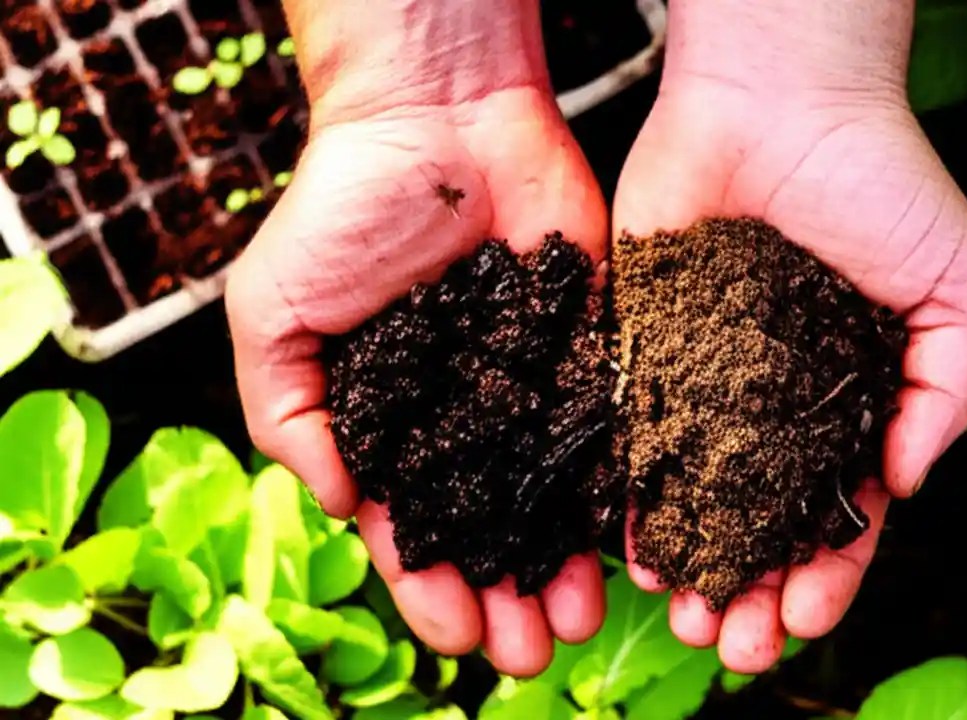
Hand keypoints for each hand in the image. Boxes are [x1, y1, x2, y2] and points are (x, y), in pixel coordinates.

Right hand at [225, 0, 607, 676]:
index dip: (433, 589)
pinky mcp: (591, 349)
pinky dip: (614, 487)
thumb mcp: (272, 313)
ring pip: (554, 497)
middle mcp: (467, 419)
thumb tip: (341, 504)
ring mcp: (533, 388)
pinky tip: (626, 540)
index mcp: (393, 423)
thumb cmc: (342, 210)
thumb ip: (288, 415)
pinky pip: (607, 428)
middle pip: (493, 529)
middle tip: (534, 653)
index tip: (460, 639)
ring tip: (582, 621)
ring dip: (567, 565)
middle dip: (510, 598)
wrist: (438, 121)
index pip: (414, 527)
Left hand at [612, 0, 966, 672]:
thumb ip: (950, 391)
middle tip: (735, 646)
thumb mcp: (960, 286)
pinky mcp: (645, 345)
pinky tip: (628, 547)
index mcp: (848, 398)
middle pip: (759, 521)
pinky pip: (632, 434)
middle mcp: (773, 402)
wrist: (783, 98)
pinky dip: (630, 495)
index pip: (839, 510)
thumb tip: (907, 486)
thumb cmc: (884, 180)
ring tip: (683, 618)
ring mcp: (705, 378)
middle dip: (750, 589)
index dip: (828, 573)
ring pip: (692, 495)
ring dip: (688, 562)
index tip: (805, 623)